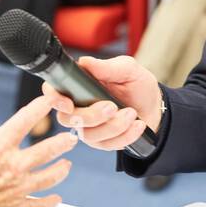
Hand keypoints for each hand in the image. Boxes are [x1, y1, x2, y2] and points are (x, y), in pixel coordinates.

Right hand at [0, 95, 76, 206]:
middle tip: (70, 139)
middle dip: (63, 143)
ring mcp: (20, 187)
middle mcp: (14, 164)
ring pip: (51, 176)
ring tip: (67, 165)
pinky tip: (56, 200)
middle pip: (48, 150)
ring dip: (61, 170)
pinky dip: (50, 202)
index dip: (40, 107)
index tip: (50, 100)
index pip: (24, 120)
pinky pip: (41, 204)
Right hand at [42, 56, 161, 150]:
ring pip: (88, 135)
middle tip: (113, 107)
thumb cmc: (136, 85)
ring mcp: (87, 127)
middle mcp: (77, 108)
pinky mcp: (101, 142)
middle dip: (91, 116)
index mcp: (77, 87)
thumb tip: (84, 62)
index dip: (53, 99)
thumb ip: (107, 67)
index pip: (52, 92)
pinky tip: (137, 125)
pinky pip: (107, 144)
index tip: (69, 104)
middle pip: (67, 119)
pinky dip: (125, 135)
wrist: (154, 107)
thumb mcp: (127, 70)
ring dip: (113, 126)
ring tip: (131, 114)